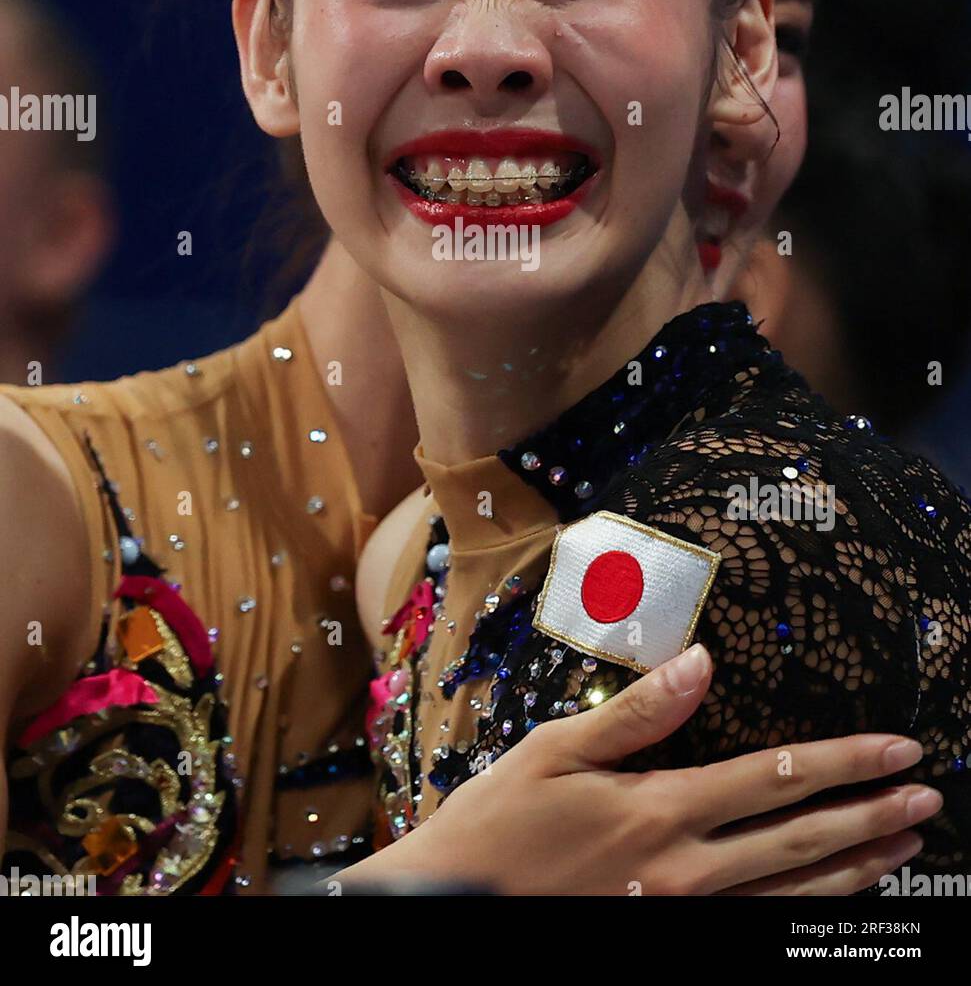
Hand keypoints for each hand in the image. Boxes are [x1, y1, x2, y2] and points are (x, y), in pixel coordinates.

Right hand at [364, 643, 937, 895]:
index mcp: (659, 811)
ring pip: (790, 893)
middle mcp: (684, 868)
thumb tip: (701, 663)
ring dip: (854, 866)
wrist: (454, 907)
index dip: (843, 763)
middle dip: (871, 816)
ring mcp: (682, 911)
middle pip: (800, 840)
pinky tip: (833, 895)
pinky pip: (758, 925)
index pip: (774, 780)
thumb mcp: (555, 751)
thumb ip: (636, 712)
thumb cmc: (499, 824)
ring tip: (904, 846)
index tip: (896, 748)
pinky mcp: (670, 933)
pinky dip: (805, 908)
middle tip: (927, 797)